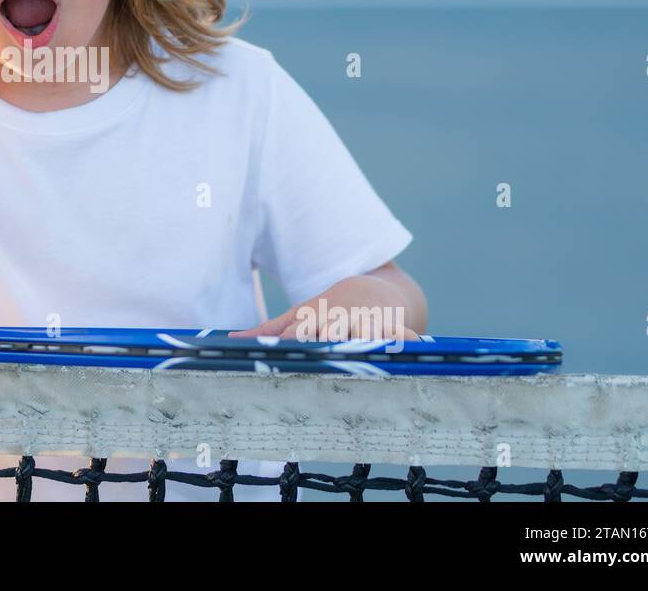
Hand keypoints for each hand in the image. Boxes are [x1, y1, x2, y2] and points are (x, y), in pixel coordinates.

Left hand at [229, 273, 421, 342]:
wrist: (374, 287)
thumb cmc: (330, 309)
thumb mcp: (300, 314)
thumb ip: (270, 329)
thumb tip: (232, 340)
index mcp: (316, 317)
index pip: (301, 332)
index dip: (293, 342)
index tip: (284, 352)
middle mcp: (340, 319)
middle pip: (332, 336)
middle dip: (327, 346)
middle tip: (322, 360)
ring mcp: (367, 321)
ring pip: (365, 335)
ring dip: (367, 343)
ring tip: (366, 355)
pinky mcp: (393, 326)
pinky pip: (401, 336)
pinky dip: (406, 340)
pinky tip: (414, 347)